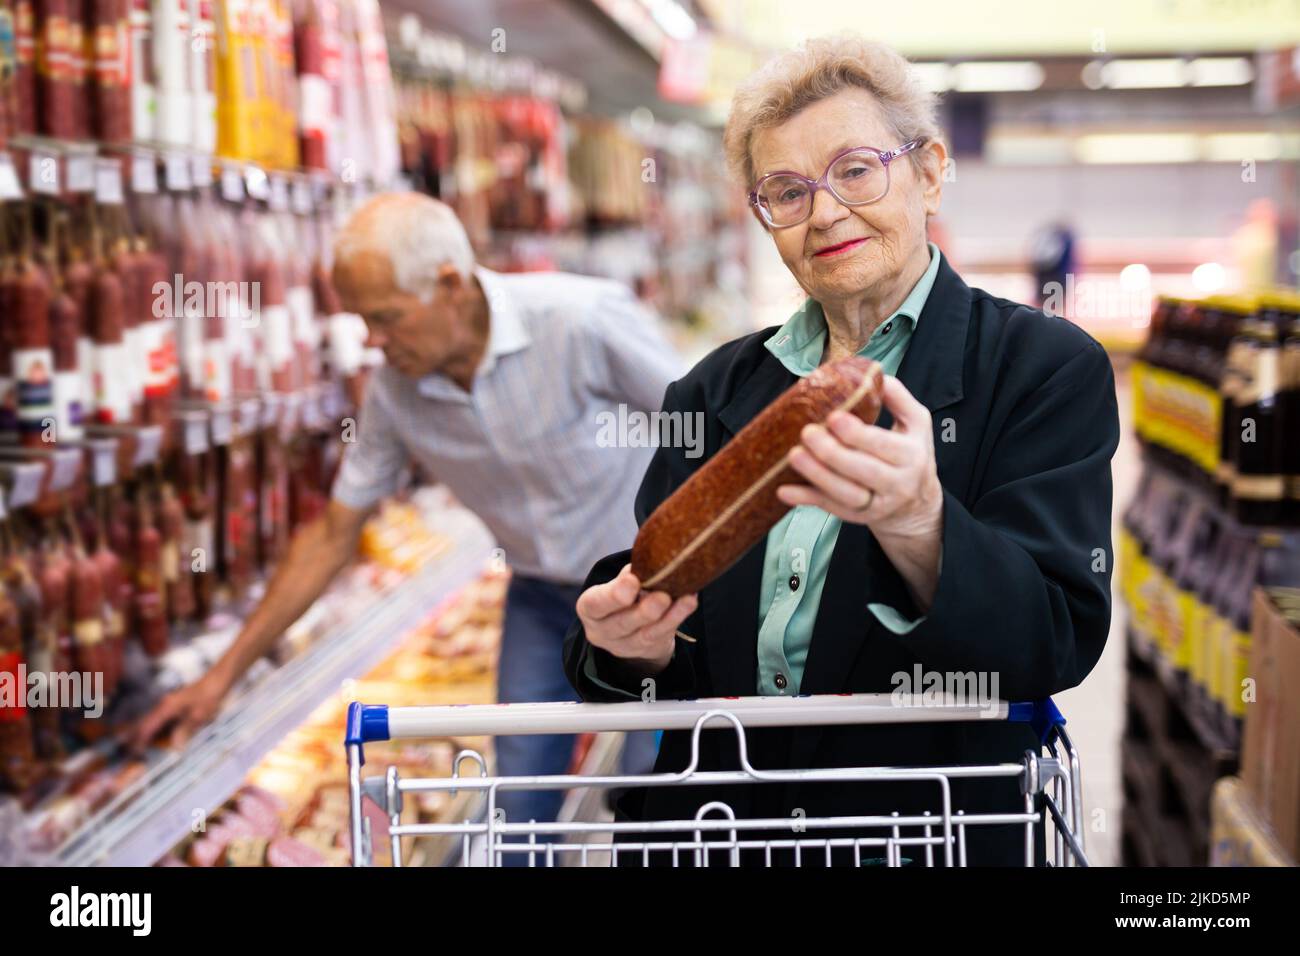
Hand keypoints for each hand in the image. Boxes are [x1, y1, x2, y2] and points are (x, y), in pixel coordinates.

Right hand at [130, 670, 228, 752]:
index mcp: (167, 707)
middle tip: (132, 753)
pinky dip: (154, 728)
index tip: (134, 753)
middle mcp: (164, 705)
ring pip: (151, 720)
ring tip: (140, 747)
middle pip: (144, 723)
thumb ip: (186, 729)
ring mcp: (168, 704)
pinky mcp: (174, 704)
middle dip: (137, 737)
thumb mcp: (200, 714)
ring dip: (145, 733)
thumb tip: (176, 745)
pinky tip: (156, 736)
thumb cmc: (210, 696)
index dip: (140, 740)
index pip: (147, 726)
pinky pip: (159, 719)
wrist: (218, 680)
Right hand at [576, 564, 696, 675]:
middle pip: (621, 624)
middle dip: (643, 611)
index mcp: (590, 609)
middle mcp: (603, 631)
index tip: (632, 580)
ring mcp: (625, 646)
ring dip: (669, 617)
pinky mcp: (647, 650)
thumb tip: (648, 564)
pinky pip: (663, 636)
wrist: (628, 627)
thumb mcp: (617, 583)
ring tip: (687, 600)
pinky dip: (678, 619)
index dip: (613, 595)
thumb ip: (629, 576)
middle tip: (662, 596)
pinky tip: (690, 602)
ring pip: (646, 634)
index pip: (595, 604)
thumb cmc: (621, 594)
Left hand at [777, 374, 942, 537]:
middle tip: (807, 433)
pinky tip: (784, 490)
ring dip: (817, 476)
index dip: (857, 434)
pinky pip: (830, 509)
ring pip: (846, 494)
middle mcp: (897, 483)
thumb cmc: (910, 454)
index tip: (833, 417)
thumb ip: (899, 398)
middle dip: (832, 453)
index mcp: (911, 455)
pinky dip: (806, 500)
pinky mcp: (857, 517)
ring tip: (793, 456)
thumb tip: (874, 374)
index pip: (883, 445)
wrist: (916, 504)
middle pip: (863, 471)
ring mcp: (876, 504)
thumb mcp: (916, 424)